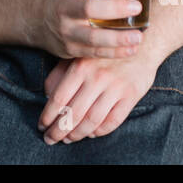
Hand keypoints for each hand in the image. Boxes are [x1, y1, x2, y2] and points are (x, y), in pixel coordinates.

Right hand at [29, 0, 144, 59]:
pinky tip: (132, 49)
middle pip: (88, 9)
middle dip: (114, 8)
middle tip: (136, 7)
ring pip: (93, 37)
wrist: (37, 22)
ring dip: (117, 38)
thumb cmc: (65, 1)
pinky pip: (95, 53)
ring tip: (138, 36)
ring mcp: (67, 32)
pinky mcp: (71, 50)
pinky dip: (115, 52)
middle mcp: (64, 11)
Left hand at [36, 46, 160, 144]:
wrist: (140, 43)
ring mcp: (115, 87)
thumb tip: (47, 95)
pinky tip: (92, 133)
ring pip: (92, 120)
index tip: (42, 126)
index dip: (48, 116)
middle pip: (74, 113)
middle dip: (59, 130)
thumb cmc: (103, 52)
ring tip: (69, 139)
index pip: (59, 98)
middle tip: (51, 139)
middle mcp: (97, 77)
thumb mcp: (78, 55)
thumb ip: (60, 73)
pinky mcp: (131, 95)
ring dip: (78, 134)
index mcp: (80, 66)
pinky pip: (113, 121)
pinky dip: (101, 131)